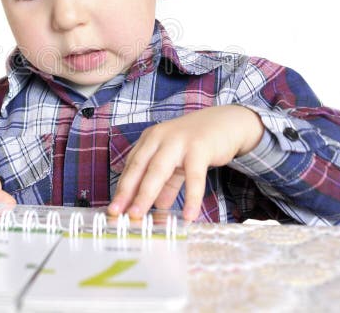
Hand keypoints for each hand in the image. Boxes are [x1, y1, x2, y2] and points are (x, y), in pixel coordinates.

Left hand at [107, 105, 263, 221]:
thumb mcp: (177, 162)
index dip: (122, 189)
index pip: (131, 166)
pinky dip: (191, 197)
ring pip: (158, 170)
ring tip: (139, 216)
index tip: (114, 209)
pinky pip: (194, 176)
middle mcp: (159, 137)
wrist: (226, 122)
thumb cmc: (197, 143)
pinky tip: (188, 216)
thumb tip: (158, 208)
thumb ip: (167, 183)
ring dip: (146, 194)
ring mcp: (178, 141)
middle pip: (138, 167)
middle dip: (126, 192)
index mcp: (150, 140)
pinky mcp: (199, 147)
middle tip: (117, 214)